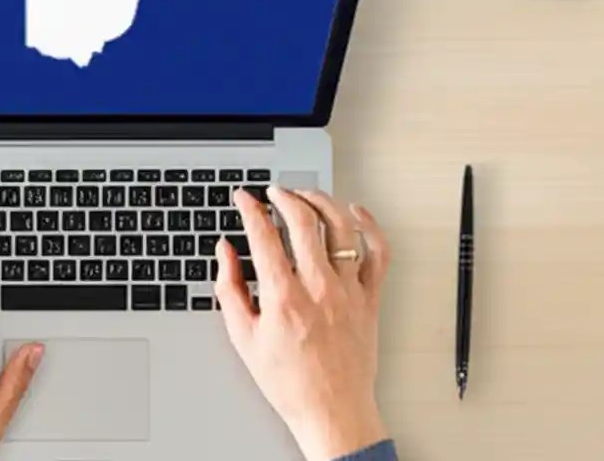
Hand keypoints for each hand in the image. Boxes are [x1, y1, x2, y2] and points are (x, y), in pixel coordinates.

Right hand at [215, 186, 391, 460]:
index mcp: (283, 297)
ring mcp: (349, 291)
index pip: (263, 235)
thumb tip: (225, 252)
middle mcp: (319, 288)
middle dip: (284, 197)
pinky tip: (356, 213)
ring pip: (341, 228)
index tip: (244, 199)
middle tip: (273, 193)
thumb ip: (230, 288)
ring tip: (306, 196)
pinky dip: (369, 226)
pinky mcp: (370, 298)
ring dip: (322, 202)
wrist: (331, 410)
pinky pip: (377, 252)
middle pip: (303, 222)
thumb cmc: (289, 381)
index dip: (250, 209)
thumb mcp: (242, 336)